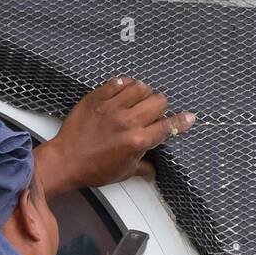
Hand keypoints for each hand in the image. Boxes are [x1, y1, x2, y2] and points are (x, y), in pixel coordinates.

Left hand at [35, 77, 195, 194]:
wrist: (66, 161)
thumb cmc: (92, 169)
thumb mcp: (123, 172)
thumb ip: (143, 166)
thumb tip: (154, 168)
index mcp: (137, 142)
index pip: (167, 127)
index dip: (181, 122)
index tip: (190, 117)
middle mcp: (127, 121)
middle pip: (158, 101)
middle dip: (160, 107)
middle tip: (152, 114)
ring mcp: (112, 107)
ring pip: (141, 87)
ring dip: (143, 93)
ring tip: (137, 101)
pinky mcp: (97, 97)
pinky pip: (118, 82)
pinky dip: (125, 85)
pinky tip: (123, 92)